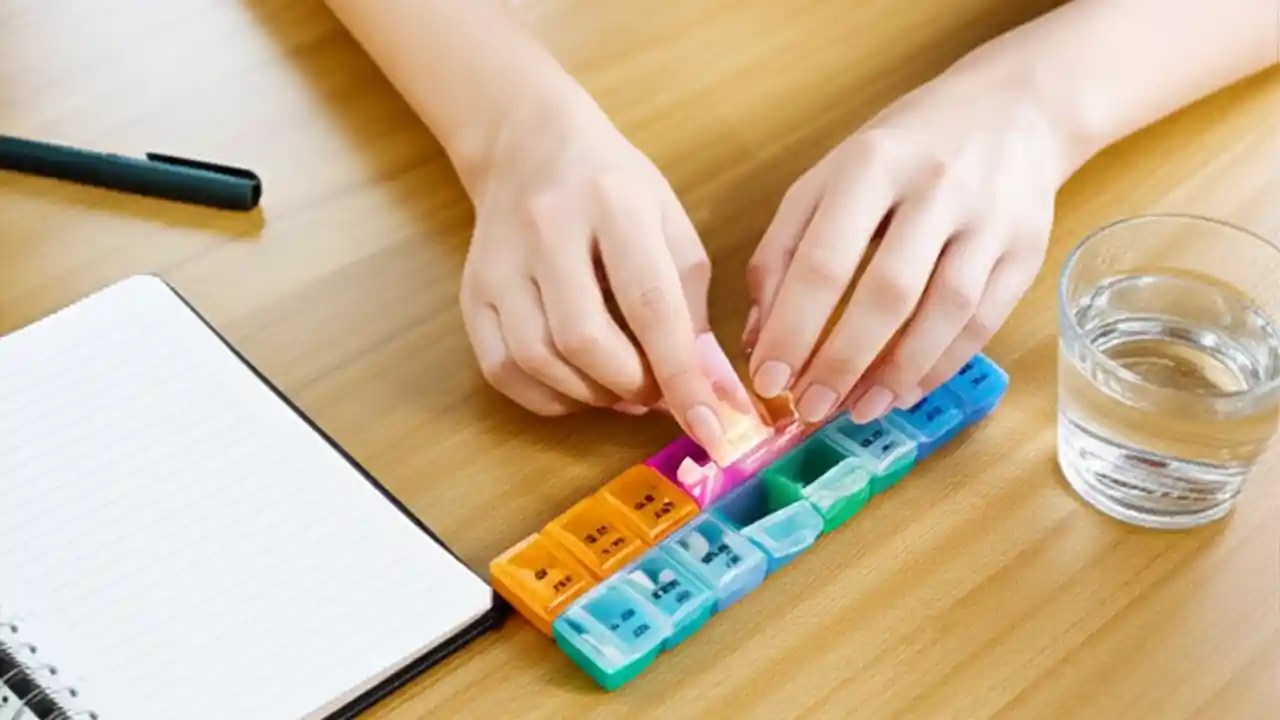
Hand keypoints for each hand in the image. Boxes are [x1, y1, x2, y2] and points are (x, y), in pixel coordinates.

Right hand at [460, 93, 748, 455]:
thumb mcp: (669, 226)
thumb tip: (712, 391)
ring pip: (539, 360)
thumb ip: (693, 309)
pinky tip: (579, 386)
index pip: (651, 306)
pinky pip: (501, 369)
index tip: (713, 430)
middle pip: (586, 340)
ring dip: (592, 396)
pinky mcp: (470, 290)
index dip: (683, 376)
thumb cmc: (613, 187)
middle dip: (634, 387)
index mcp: (613, 203)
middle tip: (659, 392)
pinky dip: (547, 397)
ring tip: (623, 388)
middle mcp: (547, 229)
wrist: (527, 143)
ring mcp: (499, 262)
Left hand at [744, 72, 1064, 423]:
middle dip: (842, 361)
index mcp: (871, 163)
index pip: (825, 260)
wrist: (1014, 108)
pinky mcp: (1028, 248)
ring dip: (897, 373)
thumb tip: (759, 338)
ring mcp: (989, 219)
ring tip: (858, 409)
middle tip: (811, 408)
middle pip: (887, 292)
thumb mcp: (830, 177)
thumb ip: (785, 250)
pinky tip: (905, 391)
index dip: (794, 327)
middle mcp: (936, 188)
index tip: (769, 378)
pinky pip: (984, 321)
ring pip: (944, 313)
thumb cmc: (904, 150)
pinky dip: (941, 365)